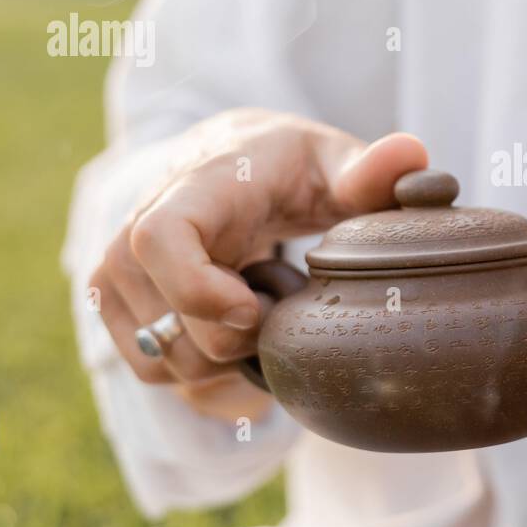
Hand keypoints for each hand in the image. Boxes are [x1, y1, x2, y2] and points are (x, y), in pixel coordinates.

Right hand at [90, 109, 426, 420]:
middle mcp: (135, 229)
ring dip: (224, 360)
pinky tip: (234, 331)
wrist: (228, 162)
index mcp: (193, 189)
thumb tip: (412, 154)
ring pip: (162, 360)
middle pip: (169, 325)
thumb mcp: (333, 159)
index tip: (255, 310)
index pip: (160, 240)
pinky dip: (203, 372)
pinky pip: (153, 372)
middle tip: (283, 305)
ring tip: (259, 309)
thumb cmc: (287, 165)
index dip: (200, 291)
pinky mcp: (114, 306)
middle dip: (239, 341)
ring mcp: (117, 272)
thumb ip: (370, 170)